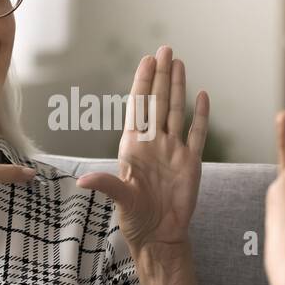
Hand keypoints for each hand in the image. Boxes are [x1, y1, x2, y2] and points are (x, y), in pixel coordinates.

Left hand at [76, 45, 209, 263]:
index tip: (147, 60)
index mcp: (134, 147)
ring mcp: (173, 150)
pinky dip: (200, 115)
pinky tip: (202, 95)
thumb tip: (82, 183)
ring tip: (179, 62)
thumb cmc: (136, 218)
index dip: (143, 83)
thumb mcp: (120, 200)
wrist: (160, 235)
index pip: (139, 107)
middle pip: (158, 102)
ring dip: (178, 87)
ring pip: (176, 111)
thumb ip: (107, 186)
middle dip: (161, 75)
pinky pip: (197, 133)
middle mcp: (154, 143)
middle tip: (165, 49)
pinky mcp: (191, 162)